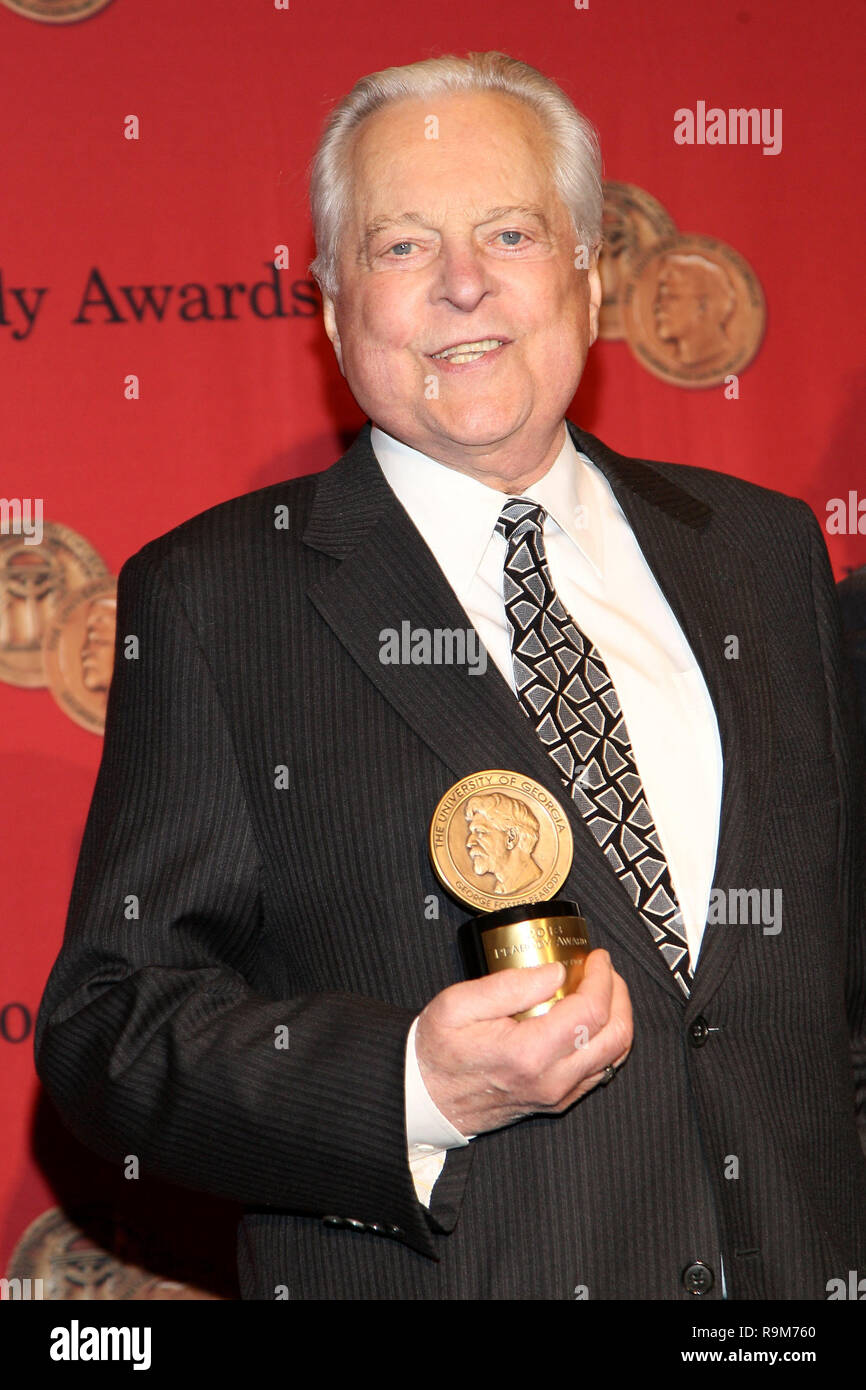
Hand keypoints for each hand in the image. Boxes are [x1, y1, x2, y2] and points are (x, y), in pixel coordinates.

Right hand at [414, 950, 632, 1135]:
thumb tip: (555, 972)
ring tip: (602, 989)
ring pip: (614, 1057)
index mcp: (527, 1053)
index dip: (602, 978)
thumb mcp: (457, 1004)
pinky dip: (606, 1040)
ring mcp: (556, 1095)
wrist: (425, 1099)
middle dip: (619, 995)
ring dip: (618, 1017)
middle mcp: (550, 1080)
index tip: (596, 957)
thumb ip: (508, 985)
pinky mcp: (557, 1101)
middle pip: (615, 1037)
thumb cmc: (437, 1051)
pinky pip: (600, 1071)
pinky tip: (589, 1018)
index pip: (591, 1013)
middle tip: (604, 970)